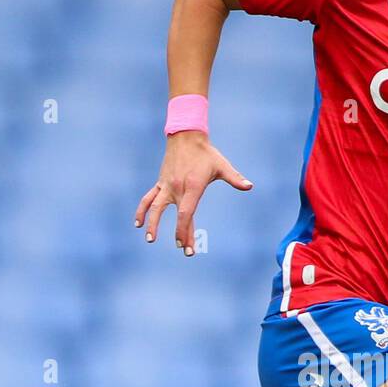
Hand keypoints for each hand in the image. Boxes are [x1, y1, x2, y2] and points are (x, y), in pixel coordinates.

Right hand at [135, 130, 252, 254]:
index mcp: (192, 187)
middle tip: (183, 250)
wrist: (185, 136)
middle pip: (176, 215)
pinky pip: (148, 198)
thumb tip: (250, 186)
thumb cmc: (206, 153)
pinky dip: (142, 210)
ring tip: (149, 239)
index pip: (186, 213)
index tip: (186, 246)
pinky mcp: (160, 183)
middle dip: (180, 235)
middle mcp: (177, 188)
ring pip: (155, 208)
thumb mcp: (222, 166)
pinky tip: (138, 223)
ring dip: (152, 223)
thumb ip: (235, 178)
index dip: (184, 230)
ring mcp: (166, 186)